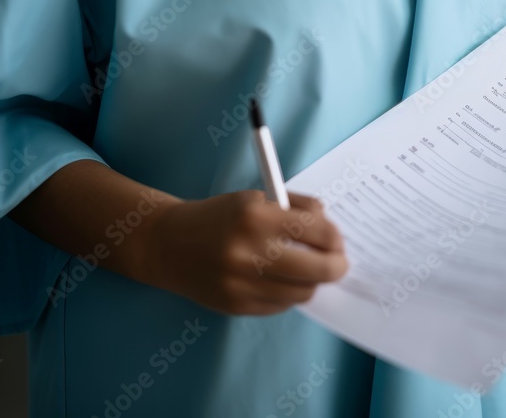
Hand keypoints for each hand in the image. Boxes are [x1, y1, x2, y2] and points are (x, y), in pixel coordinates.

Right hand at [146, 190, 347, 315]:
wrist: (167, 244)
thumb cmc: (218, 217)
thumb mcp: (255, 199)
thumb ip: (295, 209)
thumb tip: (330, 226)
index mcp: (255, 217)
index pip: (318, 231)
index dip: (335, 237)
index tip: (336, 239)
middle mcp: (248, 253)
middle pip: (319, 270)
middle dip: (337, 265)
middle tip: (338, 261)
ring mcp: (241, 284)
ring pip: (302, 292)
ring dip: (311, 281)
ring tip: (304, 268)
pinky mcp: (236, 306)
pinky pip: (281, 305)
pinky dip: (288, 293)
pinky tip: (279, 279)